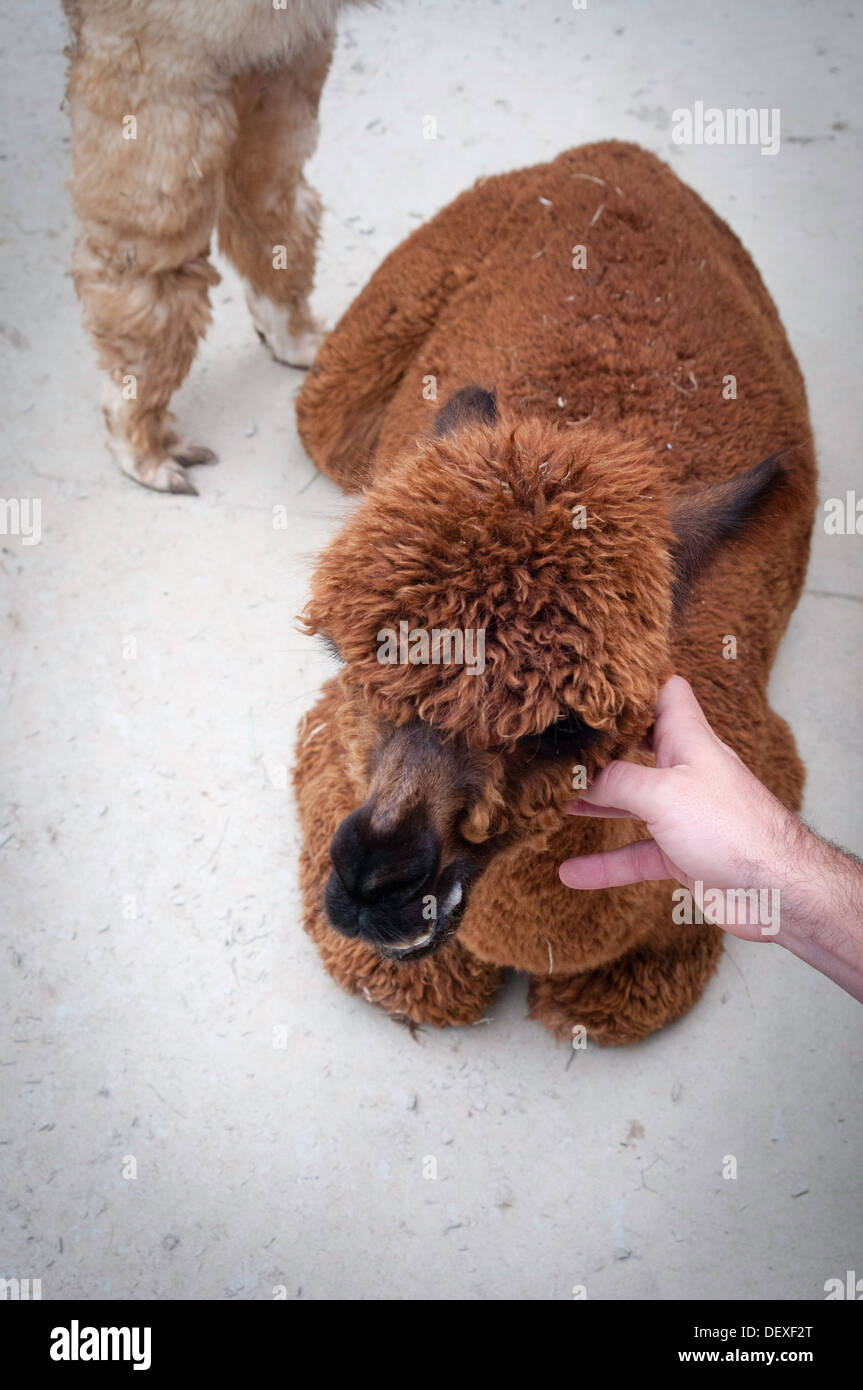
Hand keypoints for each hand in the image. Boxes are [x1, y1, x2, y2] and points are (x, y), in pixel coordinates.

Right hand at [559, 675, 803, 943]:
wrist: (777, 890)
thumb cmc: (731, 828)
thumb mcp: (662, 794)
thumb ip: (615, 781)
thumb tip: (576, 775)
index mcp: (688, 739)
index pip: (664, 693)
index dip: (634, 683)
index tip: (593, 683)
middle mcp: (684, 770)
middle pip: (637, 746)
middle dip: (600, 745)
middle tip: (558, 742)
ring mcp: (682, 812)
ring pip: (629, 801)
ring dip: (593, 802)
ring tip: (551, 799)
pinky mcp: (681, 852)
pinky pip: (634, 853)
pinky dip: (605, 863)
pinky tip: (570, 873)